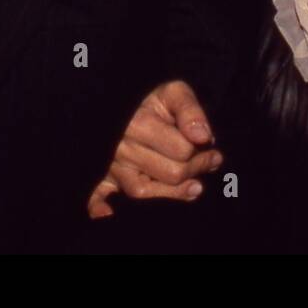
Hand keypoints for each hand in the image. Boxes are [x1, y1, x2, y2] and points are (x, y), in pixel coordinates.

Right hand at [87, 80, 222, 218]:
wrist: (127, 104)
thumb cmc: (152, 101)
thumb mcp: (174, 92)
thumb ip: (190, 111)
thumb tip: (202, 136)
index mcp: (139, 122)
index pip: (182, 151)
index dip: (203, 153)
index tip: (212, 150)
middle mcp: (121, 146)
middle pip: (169, 173)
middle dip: (195, 170)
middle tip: (210, 164)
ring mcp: (110, 164)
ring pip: (142, 191)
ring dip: (172, 194)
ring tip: (194, 188)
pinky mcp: (102, 176)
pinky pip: (96, 196)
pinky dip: (99, 207)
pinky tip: (109, 214)